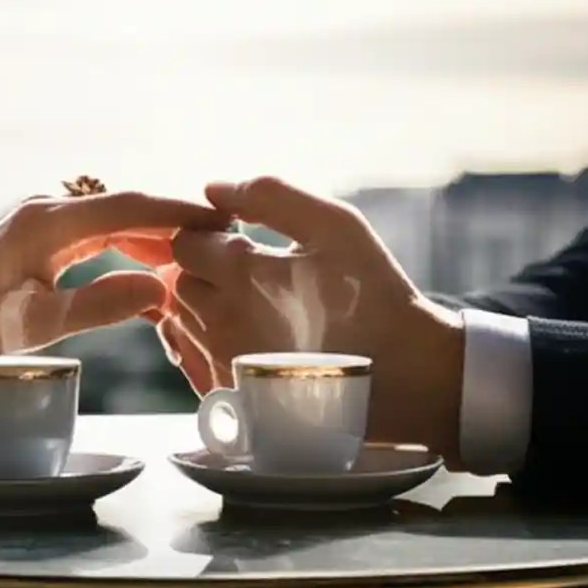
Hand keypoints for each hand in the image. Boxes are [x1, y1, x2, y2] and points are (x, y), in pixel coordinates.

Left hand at [0, 191, 228, 356]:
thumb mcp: (39, 325)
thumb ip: (99, 305)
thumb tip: (158, 289)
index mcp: (47, 223)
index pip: (128, 207)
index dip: (178, 212)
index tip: (221, 221)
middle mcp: (48, 208)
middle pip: (126, 205)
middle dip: (175, 219)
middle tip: (223, 237)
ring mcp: (44, 217)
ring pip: (114, 216)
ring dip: (154, 232)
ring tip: (197, 253)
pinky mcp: (42, 232)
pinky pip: (98, 229)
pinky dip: (129, 242)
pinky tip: (154, 261)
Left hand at [161, 176, 466, 464]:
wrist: (406, 374)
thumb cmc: (374, 294)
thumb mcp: (336, 225)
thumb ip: (270, 195)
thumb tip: (212, 188)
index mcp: (243, 275)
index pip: (185, 242)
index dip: (209, 233)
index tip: (240, 238)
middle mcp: (222, 322)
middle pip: (180, 283)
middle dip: (204, 270)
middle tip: (249, 272)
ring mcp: (223, 365)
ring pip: (184, 323)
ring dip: (205, 307)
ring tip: (256, 305)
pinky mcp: (232, 399)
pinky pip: (192, 363)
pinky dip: (204, 344)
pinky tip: (244, 337)